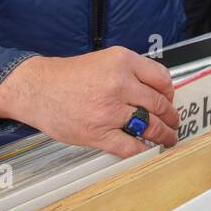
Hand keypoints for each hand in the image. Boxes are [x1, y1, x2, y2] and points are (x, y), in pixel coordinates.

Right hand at [0, 46, 179, 156]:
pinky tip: (145, 149)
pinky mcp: (98, 133)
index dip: (170, 93)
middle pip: (159, 104)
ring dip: (163, 135)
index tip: (170, 100)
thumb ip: (129, 72)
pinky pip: (130, 146)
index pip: (162, 79)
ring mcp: (109, 110)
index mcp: (123, 61)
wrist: (36, 89)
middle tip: (173, 122)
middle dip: (170, 116)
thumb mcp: (104, 60)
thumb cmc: (67, 76)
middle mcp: (119, 83)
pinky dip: (142, 150)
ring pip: (149, 126)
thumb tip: (155, 91)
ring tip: (167, 138)